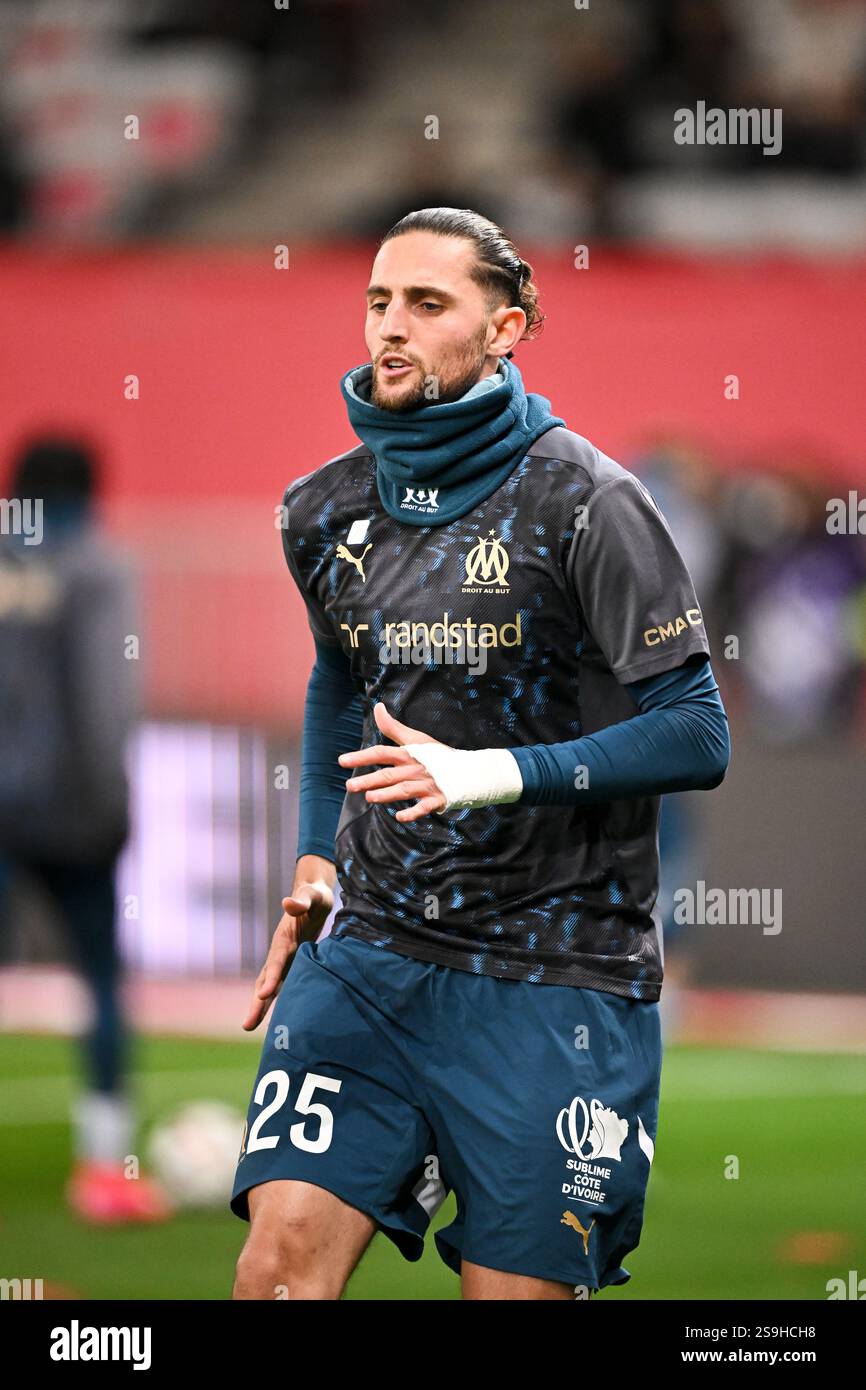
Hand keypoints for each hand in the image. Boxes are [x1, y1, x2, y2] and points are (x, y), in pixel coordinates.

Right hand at [242, 879, 333, 1030]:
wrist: (313, 897)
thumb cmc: (314, 896)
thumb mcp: (311, 896)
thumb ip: (301, 901)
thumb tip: (288, 902)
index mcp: (284, 939)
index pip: (276, 961)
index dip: (271, 977)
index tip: (264, 994)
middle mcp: (281, 952)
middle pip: (266, 980)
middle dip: (257, 1002)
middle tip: (246, 1025)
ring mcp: (286, 959)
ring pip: (271, 986)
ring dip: (261, 1005)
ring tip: (249, 1026)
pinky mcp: (294, 964)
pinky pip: (285, 985)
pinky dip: (279, 1000)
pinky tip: (279, 1018)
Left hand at [338, 701, 447, 823]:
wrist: (469, 770)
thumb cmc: (438, 755)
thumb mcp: (416, 738)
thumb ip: (393, 726)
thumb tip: (377, 707)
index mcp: (408, 754)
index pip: (381, 753)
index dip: (362, 756)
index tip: (342, 761)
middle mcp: (415, 769)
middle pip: (389, 775)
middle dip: (369, 780)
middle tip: (349, 786)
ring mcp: (427, 785)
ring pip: (404, 790)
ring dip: (387, 794)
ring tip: (369, 797)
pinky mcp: (438, 799)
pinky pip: (424, 807)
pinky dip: (413, 812)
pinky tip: (400, 817)